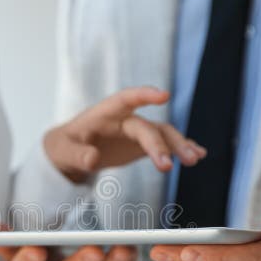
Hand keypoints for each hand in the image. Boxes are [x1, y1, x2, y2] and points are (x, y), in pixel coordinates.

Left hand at [44, 86, 206, 181]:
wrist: (70, 153)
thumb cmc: (64, 147)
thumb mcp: (63, 151)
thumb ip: (77, 154)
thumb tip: (92, 159)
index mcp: (104, 114)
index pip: (126, 99)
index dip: (144, 95)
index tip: (164, 95)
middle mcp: (125, 119)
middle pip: (148, 127)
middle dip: (159, 144)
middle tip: (168, 165)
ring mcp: (136, 132)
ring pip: (163, 134)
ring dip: (179, 145)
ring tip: (194, 159)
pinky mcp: (142, 145)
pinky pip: (166, 144)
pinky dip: (181, 148)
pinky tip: (198, 155)